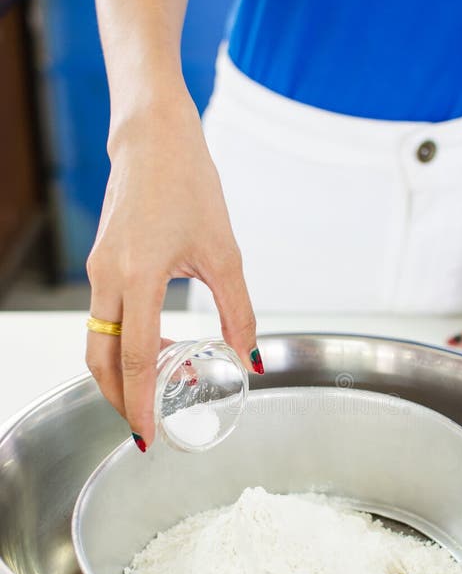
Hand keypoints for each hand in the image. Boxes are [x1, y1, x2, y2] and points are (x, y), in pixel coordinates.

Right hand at [86, 91, 259, 448]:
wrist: (153, 138)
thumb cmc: (190, 184)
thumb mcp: (224, 252)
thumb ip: (238, 310)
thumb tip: (251, 357)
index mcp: (138, 275)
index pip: (135, 357)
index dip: (140, 402)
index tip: (147, 435)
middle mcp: (107, 278)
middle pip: (101, 360)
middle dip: (120, 398)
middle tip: (146, 424)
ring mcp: (99, 270)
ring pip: (99, 342)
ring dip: (124, 372)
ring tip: (165, 384)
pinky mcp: (101, 263)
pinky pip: (106, 319)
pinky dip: (124, 344)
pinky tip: (159, 347)